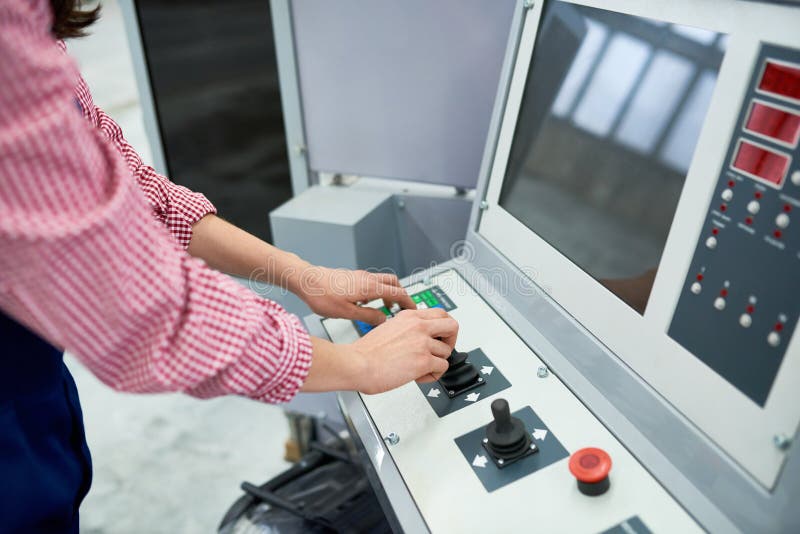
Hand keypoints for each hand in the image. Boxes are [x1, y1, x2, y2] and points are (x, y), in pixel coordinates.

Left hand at [293, 266, 415, 323]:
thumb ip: (368, 316)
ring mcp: (360, 276)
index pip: (398, 293)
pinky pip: (372, 282)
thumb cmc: (322, 295)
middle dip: (401, 295)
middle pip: (394, 283)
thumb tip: (383, 319)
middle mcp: (367, 278)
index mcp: (369, 287)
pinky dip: (377, 291)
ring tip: (385, 308)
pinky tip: (366, 303)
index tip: (413, 310)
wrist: (306, 280)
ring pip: (383, 281)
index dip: (408, 302)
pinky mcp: (352, 277)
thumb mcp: (347, 313)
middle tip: (402, 308)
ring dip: (388, 293)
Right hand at [349, 308, 458, 393]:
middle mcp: (418, 326)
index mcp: (409, 316)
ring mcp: (422, 342)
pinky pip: (442, 368)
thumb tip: (417, 339)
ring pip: (447, 351)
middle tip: (441, 351)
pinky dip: (433, 375)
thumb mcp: (388, 328)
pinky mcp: (424, 360)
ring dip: (437, 362)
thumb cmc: (366, 352)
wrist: (357, 364)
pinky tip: (419, 376)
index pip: (440, 313)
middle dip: (450, 341)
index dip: (443, 327)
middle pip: (452, 326)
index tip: (440, 336)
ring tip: (422, 368)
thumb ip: (406, 330)